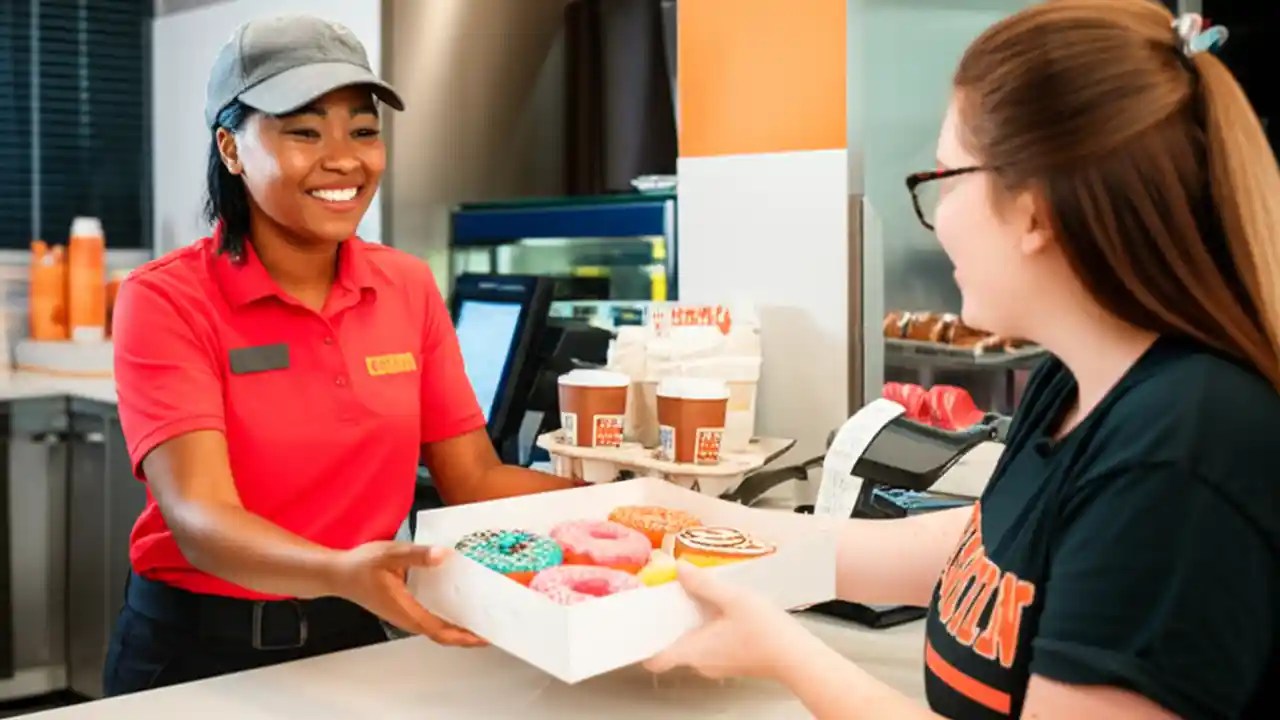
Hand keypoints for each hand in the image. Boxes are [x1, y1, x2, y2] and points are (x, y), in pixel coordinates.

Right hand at [331, 541, 485, 647]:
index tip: (485, 636)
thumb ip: (417, 555)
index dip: (464, 637)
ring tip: (483, 618)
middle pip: (444, 634)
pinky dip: (448, 616)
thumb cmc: (360, 566)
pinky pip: (431, 617)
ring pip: (438, 626)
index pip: (441, 631)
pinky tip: (459, 602)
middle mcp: (408, 617)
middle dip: (469, 635)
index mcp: (406, 610)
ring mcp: (406, 614)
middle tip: (494, 628)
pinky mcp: (405, 607)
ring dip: (460, 626)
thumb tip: (443, 555)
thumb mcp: (390, 555)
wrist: (337, 574)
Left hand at [644, 562, 814, 680]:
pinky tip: (719, 608)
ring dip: (690, 622)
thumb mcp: (733, 598)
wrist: (798, 656)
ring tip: (696, 596)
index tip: (641, 621)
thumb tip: (679, 569)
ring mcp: (717, 665)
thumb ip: (703, 584)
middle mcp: (702, 663)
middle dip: (670, 620)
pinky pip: (709, 644)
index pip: (655, 659)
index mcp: (694, 651)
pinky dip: (707, 627)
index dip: (644, 641)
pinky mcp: (731, 661)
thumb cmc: (766, 632)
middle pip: (673, 645)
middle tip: (670, 595)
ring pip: (692, 644)